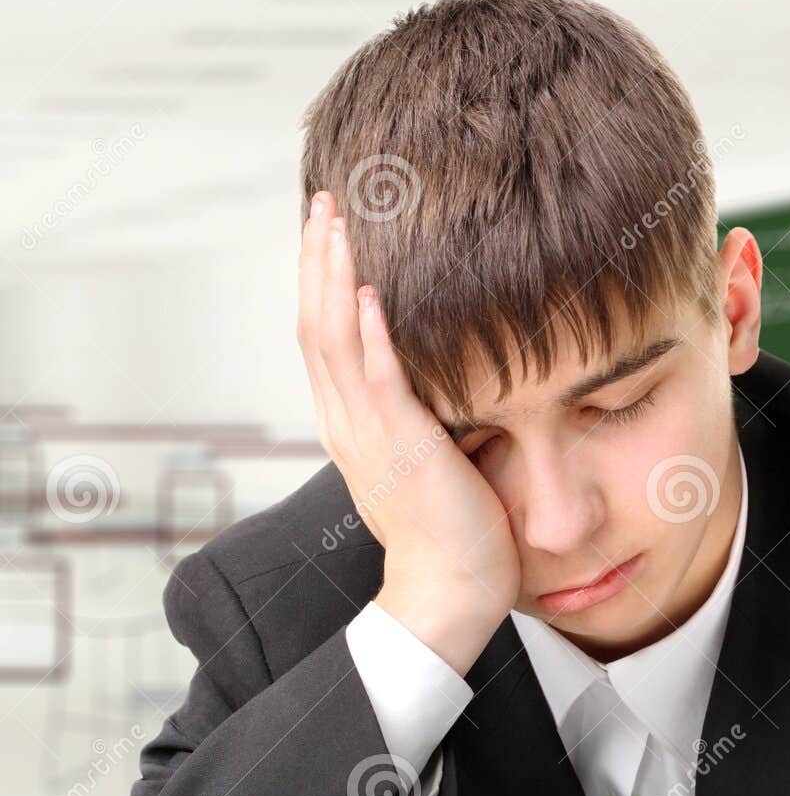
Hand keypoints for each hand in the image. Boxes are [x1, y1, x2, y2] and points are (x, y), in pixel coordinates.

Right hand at [297, 191, 521, 649]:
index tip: (329, 231)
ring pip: (336, 340)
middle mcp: (348, 424)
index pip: (326, 339)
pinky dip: (372, 333)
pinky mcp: (402, 449)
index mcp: (353, 426)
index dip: (322, 281)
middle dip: (318, 259)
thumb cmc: (455, 535)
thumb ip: (435, 412)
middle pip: (316, 324)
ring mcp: (369, 436)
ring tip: (335, 220)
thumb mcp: (435, 458)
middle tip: (323, 200)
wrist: (448, 595)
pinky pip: (378, 380)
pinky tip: (373, 288)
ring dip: (335, 276)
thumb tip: (466, 369)